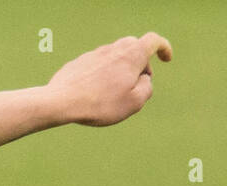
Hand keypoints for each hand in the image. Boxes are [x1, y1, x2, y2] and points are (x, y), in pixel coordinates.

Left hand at [46, 32, 172, 126]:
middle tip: (138, 80)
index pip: (154, 40)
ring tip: (114, 91)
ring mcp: (93, 54)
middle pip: (133, 46)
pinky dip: (101, 75)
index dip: (163, 47)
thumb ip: (147, 88)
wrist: (60, 102)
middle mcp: (113, 49)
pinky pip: (95, 66)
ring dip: (119, 69)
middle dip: (141, 61)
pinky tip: (94, 92)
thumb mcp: (134, 102)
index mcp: (131, 55)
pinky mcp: (77, 63)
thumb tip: (143, 79)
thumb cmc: (100, 103)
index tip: (166, 59)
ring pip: (113, 56)